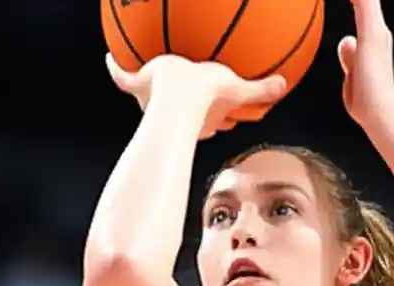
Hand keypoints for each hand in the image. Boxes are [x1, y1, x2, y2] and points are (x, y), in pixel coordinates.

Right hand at [106, 54, 286, 139]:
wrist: (178, 93)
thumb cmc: (207, 94)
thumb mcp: (238, 87)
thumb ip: (261, 89)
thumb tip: (285, 85)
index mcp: (203, 117)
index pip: (215, 121)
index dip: (220, 119)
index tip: (221, 118)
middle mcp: (179, 115)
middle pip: (186, 113)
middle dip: (189, 109)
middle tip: (189, 97)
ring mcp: (154, 102)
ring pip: (152, 97)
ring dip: (150, 88)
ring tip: (148, 76)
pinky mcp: (138, 85)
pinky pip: (123, 76)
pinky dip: (115, 67)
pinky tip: (108, 55)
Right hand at [337, 0, 393, 128]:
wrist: (376, 114)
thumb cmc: (374, 81)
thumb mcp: (370, 37)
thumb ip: (365, 7)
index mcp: (377, 27)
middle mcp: (374, 35)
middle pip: (364, 4)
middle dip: (357, 1)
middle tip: (341, 2)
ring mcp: (365, 51)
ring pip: (357, 21)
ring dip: (353, 10)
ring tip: (349, 7)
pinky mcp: (356, 66)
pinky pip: (348, 43)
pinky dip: (344, 36)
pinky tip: (342, 40)